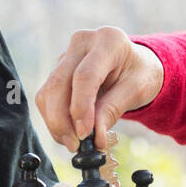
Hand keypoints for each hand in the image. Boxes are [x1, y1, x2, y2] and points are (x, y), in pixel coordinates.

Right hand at [35, 27, 163, 152]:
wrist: (134, 64)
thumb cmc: (139, 74)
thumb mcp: (137, 90)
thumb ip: (113, 110)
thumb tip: (95, 138)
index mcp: (108, 41)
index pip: (85, 76)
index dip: (81, 107)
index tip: (85, 134)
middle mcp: (82, 42)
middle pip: (59, 83)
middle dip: (62, 119)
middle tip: (75, 145)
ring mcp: (66, 54)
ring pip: (47, 92)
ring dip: (56, 122)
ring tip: (74, 143)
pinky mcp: (57, 69)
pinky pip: (46, 97)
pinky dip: (54, 119)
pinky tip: (69, 133)